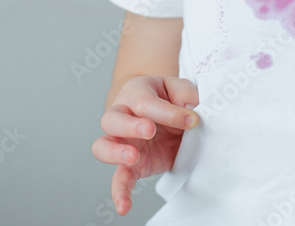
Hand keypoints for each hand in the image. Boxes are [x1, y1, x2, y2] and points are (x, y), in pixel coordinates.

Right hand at [91, 75, 199, 214]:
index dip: (167, 112)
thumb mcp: (180, 88)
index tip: (191, 120)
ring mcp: (122, 142)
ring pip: (103, 147)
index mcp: (135, 93)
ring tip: (133, 157)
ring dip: (115, 153)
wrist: (163, 111)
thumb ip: (185, 95)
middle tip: (150, 130)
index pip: (145, 102)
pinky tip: (124, 207)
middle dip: (130, 126)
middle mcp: (121, 116)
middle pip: (112, 120)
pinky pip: (119, 179)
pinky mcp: (131, 165)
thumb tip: (188, 112)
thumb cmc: (169, 97)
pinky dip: (120, 192)